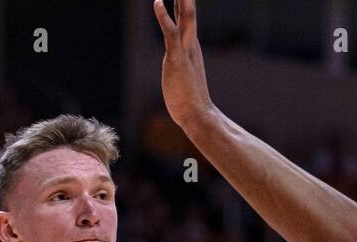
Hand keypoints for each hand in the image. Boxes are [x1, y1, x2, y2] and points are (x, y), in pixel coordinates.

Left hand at [153, 0, 214, 129]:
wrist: (198, 115)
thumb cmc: (189, 101)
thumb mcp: (182, 77)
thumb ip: (180, 68)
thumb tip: (178, 72)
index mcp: (191, 46)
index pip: (187, 17)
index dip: (183, 0)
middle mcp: (191, 44)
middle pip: (188, 10)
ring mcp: (185, 50)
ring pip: (184, 16)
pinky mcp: (176, 59)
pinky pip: (170, 33)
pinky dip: (164, 16)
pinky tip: (158, 2)